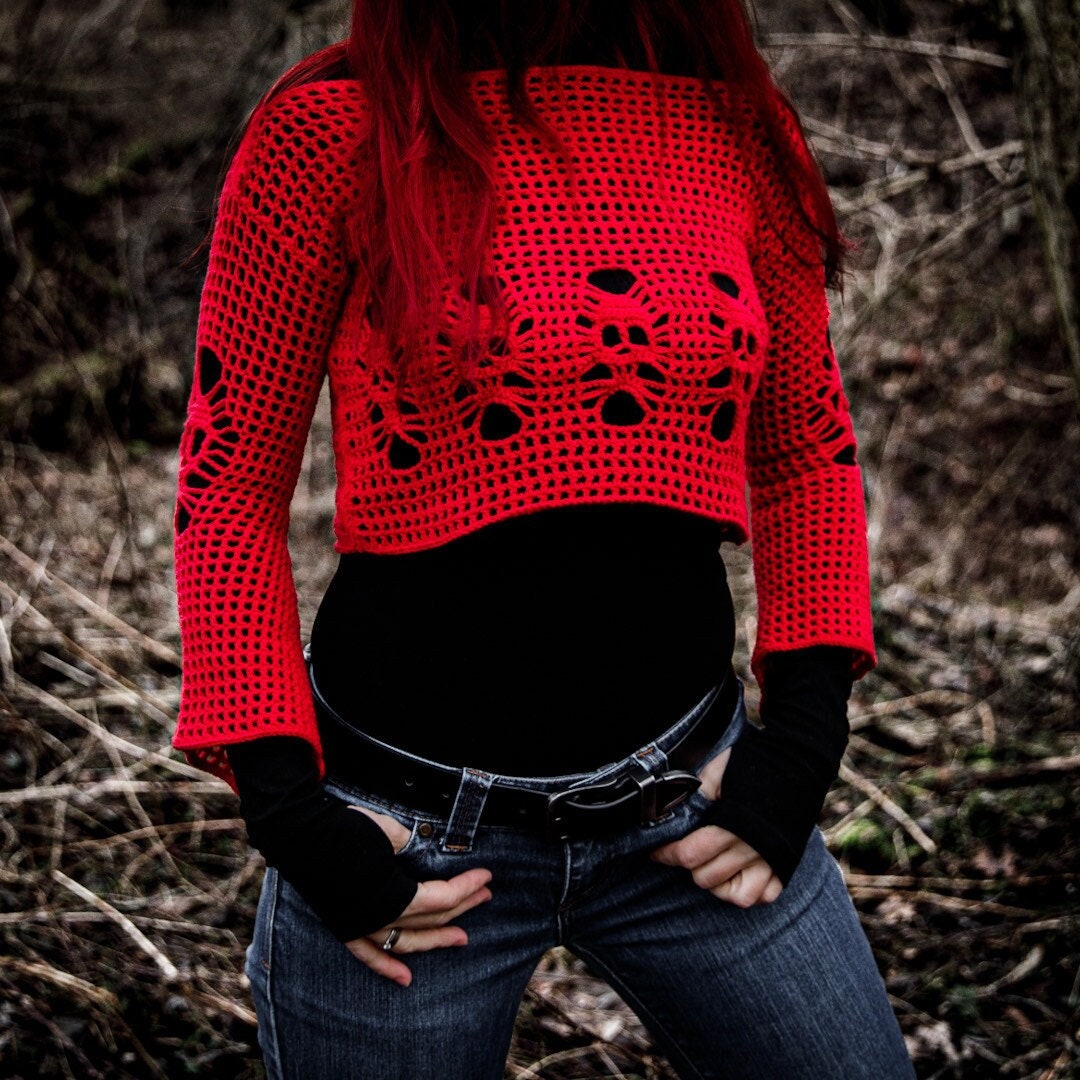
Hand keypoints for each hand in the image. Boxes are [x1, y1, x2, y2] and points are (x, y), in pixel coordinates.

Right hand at [345, 806, 492, 986]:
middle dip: (462, 908)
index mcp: (392, 896)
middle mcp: (378, 918)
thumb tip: (430, 850)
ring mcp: (359, 926)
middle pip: (429, 919)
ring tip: (461, 939)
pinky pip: (367, 955)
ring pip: (405, 943)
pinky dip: (386, 967)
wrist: (299, 835)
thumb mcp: (388, 830)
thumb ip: (413, 846)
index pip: (441, 898)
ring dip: (435, 941)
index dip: (467, 887)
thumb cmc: (345, 828)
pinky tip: (406, 979)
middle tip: (485, 897)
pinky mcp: (343, 927)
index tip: (487, 877)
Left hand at [650, 747, 783, 906]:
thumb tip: (670, 810)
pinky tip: (738, 873)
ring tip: (712, 865)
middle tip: (688, 850)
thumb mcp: (716, 772)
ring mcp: (772, 859)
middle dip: (690, 866)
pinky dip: (750, 891)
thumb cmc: (752, 762)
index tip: (657, 853)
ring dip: (719, 884)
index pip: (690, 854)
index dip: (668, 855)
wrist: (797, 759)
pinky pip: (765, 895)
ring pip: (737, 896)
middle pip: (707, 878)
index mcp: (731, 823)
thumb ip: (694, 795)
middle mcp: (752, 847)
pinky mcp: (786, 864)